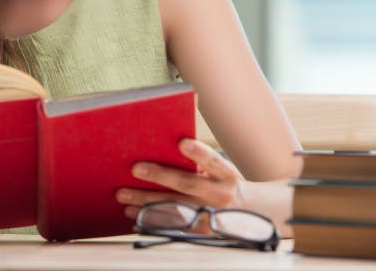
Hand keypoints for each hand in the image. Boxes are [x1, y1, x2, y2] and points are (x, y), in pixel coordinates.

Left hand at [115, 138, 245, 233]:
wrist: (251, 214)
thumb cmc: (225, 182)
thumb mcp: (222, 170)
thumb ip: (200, 162)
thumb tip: (164, 149)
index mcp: (227, 175)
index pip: (213, 161)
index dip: (199, 153)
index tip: (182, 142)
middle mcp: (220, 196)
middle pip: (187, 185)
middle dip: (160, 176)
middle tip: (135, 169)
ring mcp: (211, 217)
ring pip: (175, 209)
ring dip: (147, 203)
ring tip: (124, 197)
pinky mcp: (202, 233)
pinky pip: (174, 227)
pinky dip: (152, 221)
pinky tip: (133, 215)